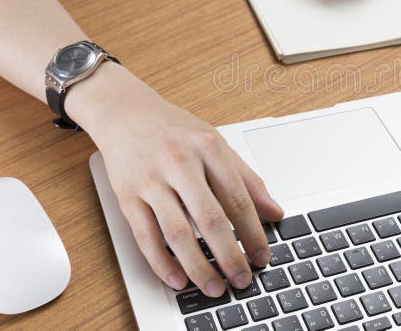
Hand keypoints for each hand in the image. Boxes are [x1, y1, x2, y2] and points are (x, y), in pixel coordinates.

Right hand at [67, 63, 282, 296]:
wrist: (126, 112)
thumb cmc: (175, 130)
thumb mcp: (216, 144)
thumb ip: (247, 179)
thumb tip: (274, 212)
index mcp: (209, 148)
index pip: (238, 199)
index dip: (253, 233)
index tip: (262, 256)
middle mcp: (180, 163)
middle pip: (210, 219)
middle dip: (230, 256)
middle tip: (242, 279)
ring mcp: (151, 180)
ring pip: (177, 233)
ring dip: (198, 266)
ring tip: (214, 287)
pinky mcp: (127, 196)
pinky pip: (145, 236)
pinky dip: (162, 262)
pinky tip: (178, 278)